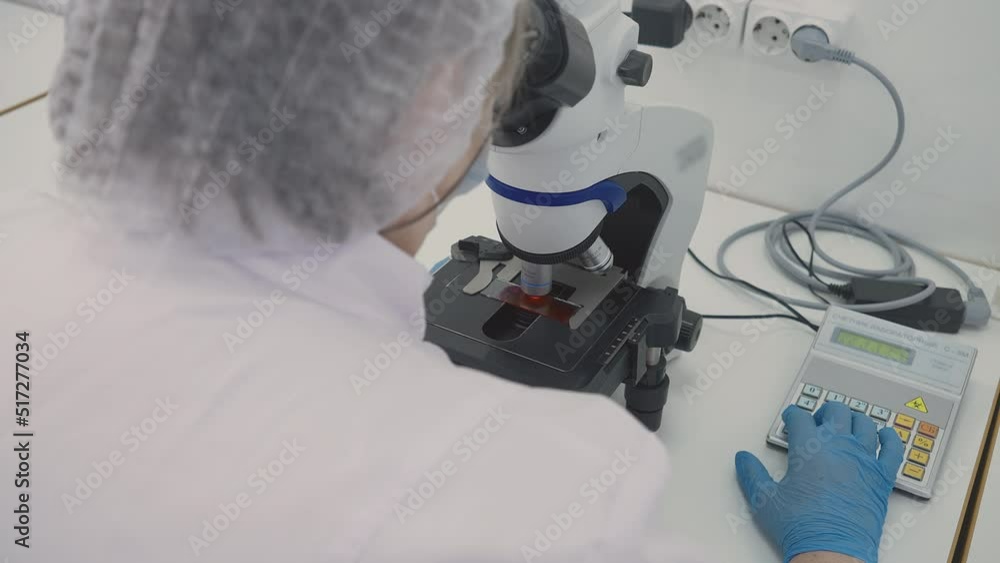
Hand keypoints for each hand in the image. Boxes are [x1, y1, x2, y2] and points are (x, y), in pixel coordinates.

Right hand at [735, 401, 904, 562]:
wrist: (833, 551)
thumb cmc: (802, 527)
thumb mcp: (765, 499)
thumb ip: (752, 474)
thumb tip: (743, 459)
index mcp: (809, 449)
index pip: (800, 417)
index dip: (792, 415)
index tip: (790, 419)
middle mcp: (839, 448)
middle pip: (836, 411)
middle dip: (824, 410)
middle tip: (817, 419)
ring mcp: (864, 461)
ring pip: (865, 424)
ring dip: (854, 419)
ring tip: (846, 423)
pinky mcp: (881, 478)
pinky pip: (893, 449)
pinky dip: (889, 438)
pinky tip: (883, 436)